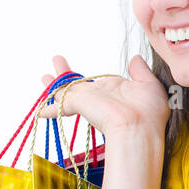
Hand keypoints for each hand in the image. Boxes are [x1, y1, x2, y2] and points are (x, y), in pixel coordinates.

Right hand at [35, 53, 169, 138]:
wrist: (138, 129)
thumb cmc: (149, 114)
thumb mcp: (149, 86)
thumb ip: (140, 72)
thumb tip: (135, 59)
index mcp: (113, 91)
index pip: (96, 83)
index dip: (90, 78)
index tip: (92, 75)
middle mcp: (98, 96)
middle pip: (77, 85)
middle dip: (65, 76)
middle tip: (55, 65)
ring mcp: (87, 101)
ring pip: (66, 90)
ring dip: (54, 84)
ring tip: (43, 76)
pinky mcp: (78, 103)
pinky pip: (60, 104)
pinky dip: (49, 109)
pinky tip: (39, 112)